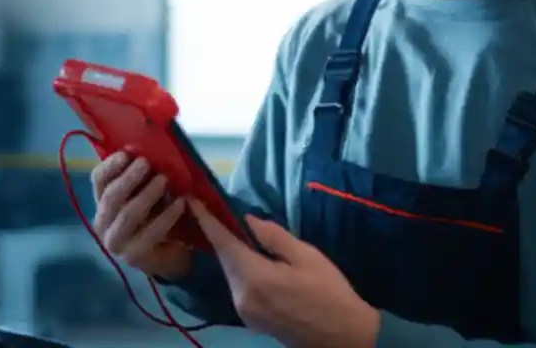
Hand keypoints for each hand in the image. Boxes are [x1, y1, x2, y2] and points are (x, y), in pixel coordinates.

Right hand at [90, 152, 191, 280]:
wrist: (167, 255)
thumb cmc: (156, 215)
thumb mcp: (146, 193)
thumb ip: (142, 177)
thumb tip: (148, 151)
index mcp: (102, 203)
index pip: (98, 180)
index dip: (110, 165)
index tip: (126, 153)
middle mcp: (102, 223)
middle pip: (110, 197)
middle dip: (128, 178)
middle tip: (146, 163)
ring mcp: (115, 243)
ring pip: (127, 214)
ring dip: (147, 194)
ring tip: (164, 180)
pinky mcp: (133, 257)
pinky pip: (150, 233)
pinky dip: (166, 216)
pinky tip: (180, 203)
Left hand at [188, 198, 379, 347]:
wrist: (343, 336)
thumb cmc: (329, 292)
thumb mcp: (306, 256)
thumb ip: (273, 237)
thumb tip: (247, 220)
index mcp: (253, 277)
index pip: (222, 242)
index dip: (206, 220)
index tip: (193, 201)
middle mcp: (241, 296)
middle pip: (225, 259)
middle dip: (220, 235)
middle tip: (217, 211)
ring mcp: (245, 311)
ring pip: (232, 273)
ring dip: (232, 253)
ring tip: (236, 231)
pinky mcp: (252, 320)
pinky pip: (240, 287)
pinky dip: (242, 270)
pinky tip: (252, 260)